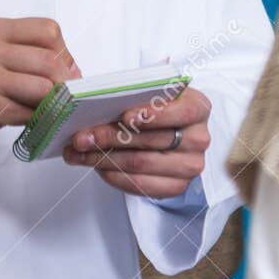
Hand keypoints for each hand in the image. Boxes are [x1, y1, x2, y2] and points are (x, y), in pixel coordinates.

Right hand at [0, 17, 78, 158]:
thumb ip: (23, 53)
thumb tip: (70, 69)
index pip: (48, 30)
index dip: (64, 52)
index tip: (65, 70)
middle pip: (51, 60)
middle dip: (66, 82)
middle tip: (64, 96)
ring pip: (45, 87)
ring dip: (53, 103)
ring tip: (46, 109)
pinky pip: (30, 112)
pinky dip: (38, 119)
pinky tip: (30, 120)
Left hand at [62, 87, 211, 198]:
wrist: (171, 131)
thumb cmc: (157, 107)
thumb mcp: (153, 92)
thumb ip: (134, 93)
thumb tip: (96, 100)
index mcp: (198, 108)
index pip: (180, 112)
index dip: (152, 115)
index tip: (124, 116)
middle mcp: (199, 138)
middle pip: (151, 140)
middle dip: (110, 137)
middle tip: (82, 136)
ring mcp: (190, 166)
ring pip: (140, 164)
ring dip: (104, 158)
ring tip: (79, 151)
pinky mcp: (176, 186)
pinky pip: (140, 185)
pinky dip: (113, 175)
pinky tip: (95, 165)